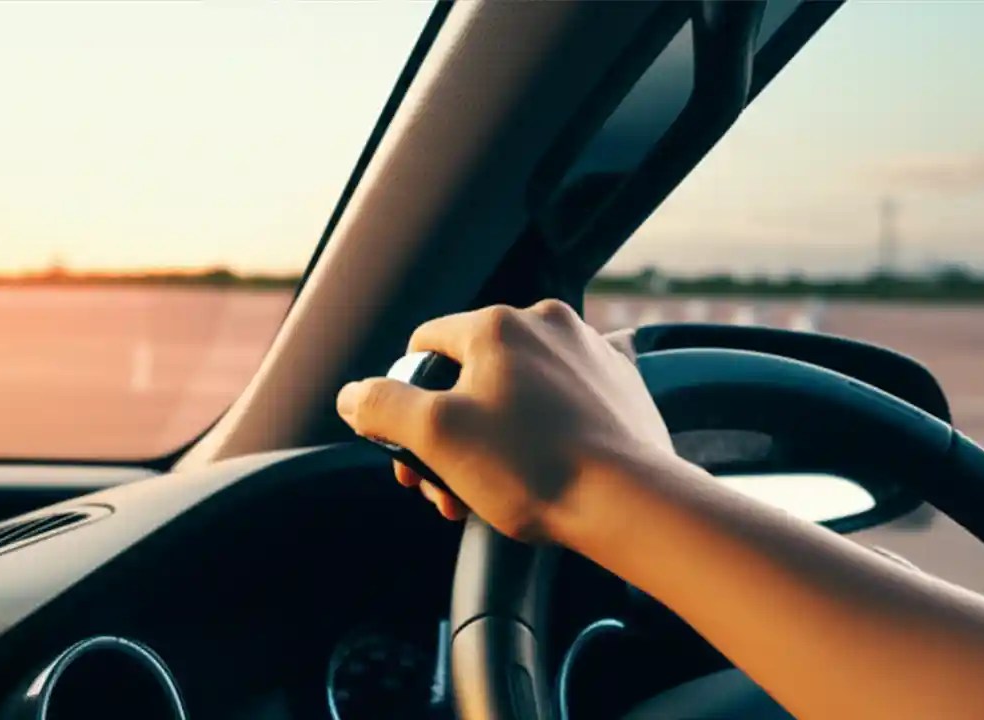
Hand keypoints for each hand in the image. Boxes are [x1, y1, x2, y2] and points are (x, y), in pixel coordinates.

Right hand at [336, 300, 675, 543]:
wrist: (631, 502)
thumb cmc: (533, 468)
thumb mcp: (435, 437)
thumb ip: (381, 406)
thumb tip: (352, 395)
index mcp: (497, 325)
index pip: (423, 346)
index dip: (405, 398)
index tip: (412, 448)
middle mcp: (546, 323)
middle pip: (470, 373)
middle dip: (449, 431)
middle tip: (446, 484)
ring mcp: (589, 351)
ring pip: (516, 390)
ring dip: (492, 436)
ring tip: (490, 490)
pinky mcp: (619, 383)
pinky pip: (560, 401)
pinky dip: (542, 431)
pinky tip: (540, 471)